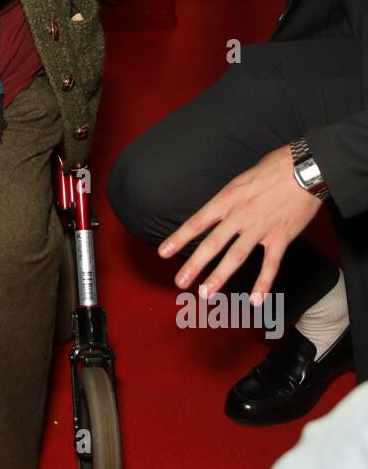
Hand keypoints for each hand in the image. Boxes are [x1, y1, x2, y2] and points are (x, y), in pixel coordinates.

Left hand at [158, 145, 321, 304]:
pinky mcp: (281, 237)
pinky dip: (263, 283)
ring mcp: (261, 228)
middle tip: (180, 282)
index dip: (179, 238)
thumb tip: (217, 213)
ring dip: (220, 276)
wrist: (305, 168)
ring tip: (206, 293)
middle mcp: (240, 215)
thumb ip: (228, 199)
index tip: (163, 253)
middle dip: (194, 265)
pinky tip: (255, 300)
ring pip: (236, 256)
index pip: (198, 222)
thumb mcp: (241, 179)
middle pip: (213, 244)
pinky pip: (271, 264)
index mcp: (228, 199)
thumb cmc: (274, 168)